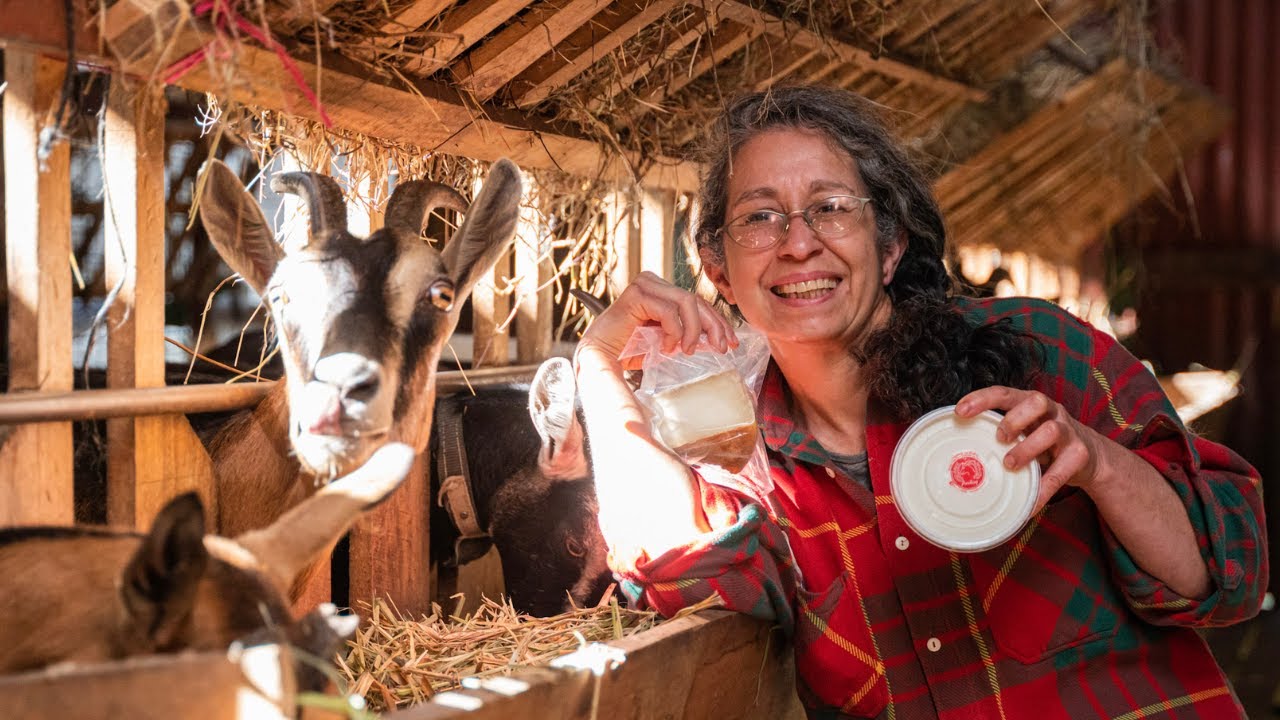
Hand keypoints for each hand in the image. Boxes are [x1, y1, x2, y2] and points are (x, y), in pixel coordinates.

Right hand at [577, 272, 737, 362]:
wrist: (601, 358)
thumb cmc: (630, 350)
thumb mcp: (668, 342)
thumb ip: (690, 335)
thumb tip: (717, 339)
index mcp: (660, 289)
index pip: (697, 301)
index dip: (718, 321)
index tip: (730, 342)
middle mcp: (652, 282)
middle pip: (696, 299)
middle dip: (714, 325)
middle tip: (722, 347)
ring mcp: (644, 285)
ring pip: (687, 302)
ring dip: (692, 331)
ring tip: (687, 350)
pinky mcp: (637, 294)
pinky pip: (669, 311)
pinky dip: (674, 332)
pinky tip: (667, 347)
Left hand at [955, 386, 1109, 509]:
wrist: (1092, 458)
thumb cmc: (1045, 443)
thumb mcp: (1024, 432)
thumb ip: (1000, 434)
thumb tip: (958, 449)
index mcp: (1031, 403)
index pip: (1006, 393)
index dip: (982, 399)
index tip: (960, 411)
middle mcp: (1052, 412)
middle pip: (1036, 401)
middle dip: (1014, 418)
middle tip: (998, 437)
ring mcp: (1069, 432)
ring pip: (1051, 431)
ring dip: (1026, 448)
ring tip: (1009, 464)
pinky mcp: (1080, 455)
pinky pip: (1061, 473)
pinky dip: (1042, 490)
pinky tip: (1028, 505)